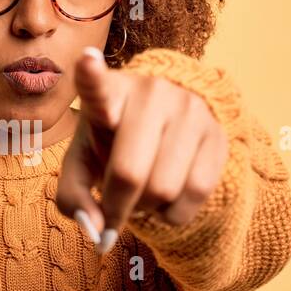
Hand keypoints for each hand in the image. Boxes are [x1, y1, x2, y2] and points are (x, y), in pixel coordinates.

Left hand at [55, 46, 228, 254]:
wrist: (167, 127)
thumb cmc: (112, 145)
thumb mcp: (82, 164)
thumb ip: (73, 197)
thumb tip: (97, 230)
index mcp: (108, 94)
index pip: (97, 85)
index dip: (91, 75)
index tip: (86, 60)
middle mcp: (151, 93)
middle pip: (129, 173)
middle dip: (117, 208)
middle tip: (113, 215)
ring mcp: (189, 109)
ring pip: (164, 189)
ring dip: (147, 210)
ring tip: (142, 196)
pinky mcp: (217, 133)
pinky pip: (196, 193)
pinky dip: (174, 214)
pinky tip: (166, 200)